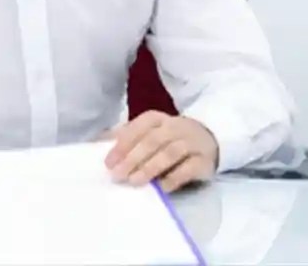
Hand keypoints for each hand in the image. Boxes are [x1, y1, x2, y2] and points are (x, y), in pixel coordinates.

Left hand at [103, 110, 218, 192]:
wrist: (209, 139)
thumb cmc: (169, 138)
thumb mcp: (148, 132)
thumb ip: (126, 136)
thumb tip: (98, 141)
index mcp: (156, 118)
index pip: (137, 128)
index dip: (122, 144)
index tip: (108, 162)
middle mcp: (175, 127)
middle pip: (152, 141)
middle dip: (132, 158)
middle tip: (118, 175)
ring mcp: (191, 142)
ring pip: (169, 153)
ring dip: (150, 168)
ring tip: (134, 181)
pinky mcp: (204, 160)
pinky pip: (188, 168)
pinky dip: (173, 177)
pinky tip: (160, 187)